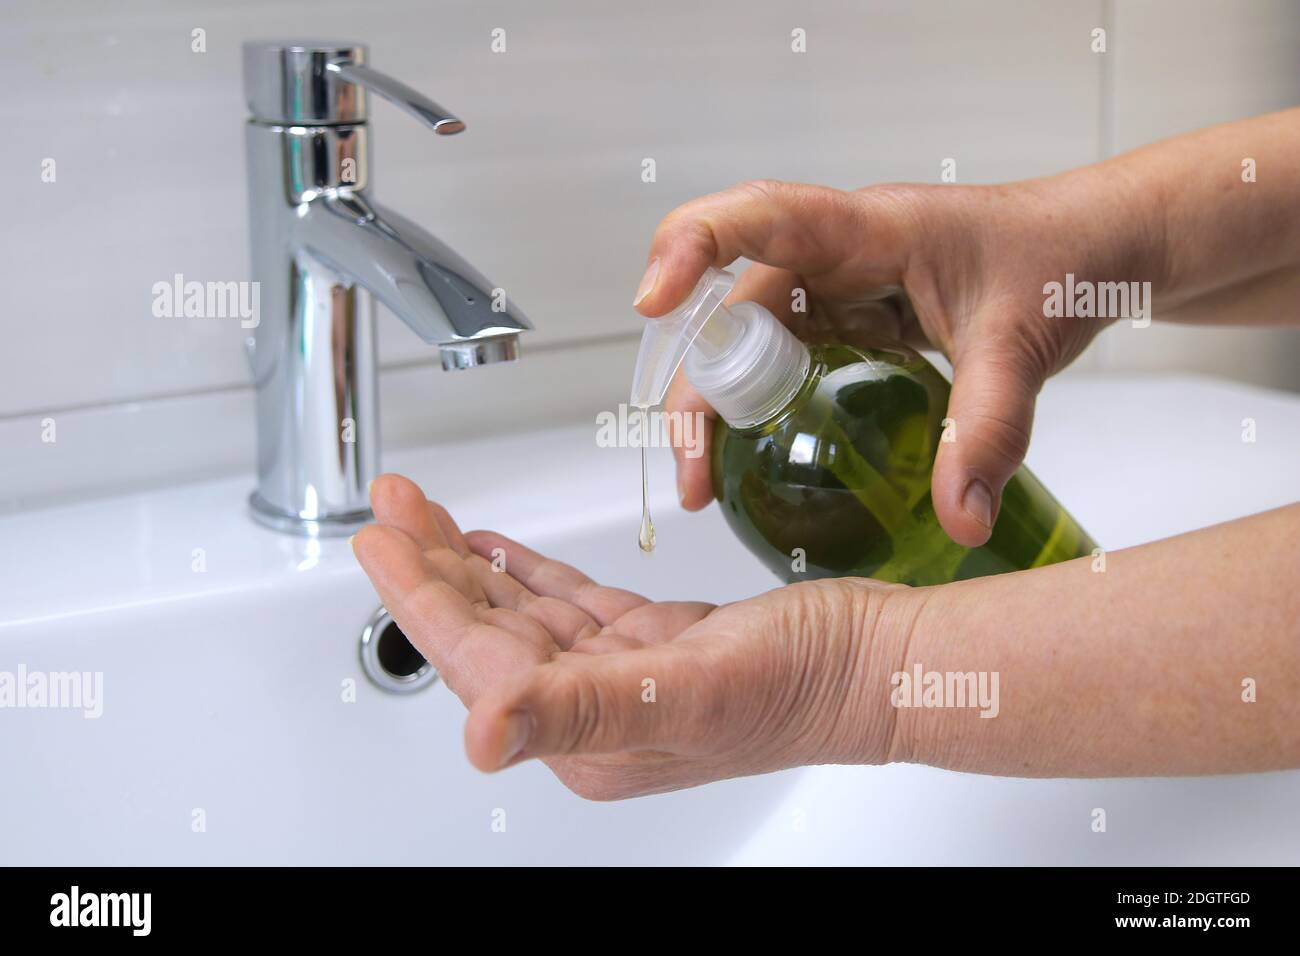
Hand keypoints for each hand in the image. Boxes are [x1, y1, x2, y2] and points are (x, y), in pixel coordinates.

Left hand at [352, 474, 913, 798]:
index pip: (480, 660)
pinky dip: (528, 572)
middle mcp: (596, 712)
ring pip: (522, 613)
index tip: (377, 539)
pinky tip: (495, 549)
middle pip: (488, 633)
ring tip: (424, 514)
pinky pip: (569, 602)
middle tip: (391, 504)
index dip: (420, 597)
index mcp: (589, 733)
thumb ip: (581, 712)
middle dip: (430, 566)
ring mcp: (623, 674)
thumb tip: (483, 738)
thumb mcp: (688, 690)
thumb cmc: (806, 682)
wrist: (881, 662)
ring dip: (469, 563)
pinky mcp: (652, 643)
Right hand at [634, 178, 1134, 546]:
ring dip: (722, 411)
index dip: (691, 246)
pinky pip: (787, 364)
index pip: (758, 215)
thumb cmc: (1059, 259)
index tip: (652, 303)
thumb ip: (990, 430)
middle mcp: (836, 256)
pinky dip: (765, 412)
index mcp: (865, 230)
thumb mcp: (1022, 344)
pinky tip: (763, 464)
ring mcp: (840, 291)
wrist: (1093, 250)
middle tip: (697, 476)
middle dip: (699, 390)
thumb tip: (960, 519)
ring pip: (751, 344)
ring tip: (713, 485)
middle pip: (732, 311)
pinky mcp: (851, 325)